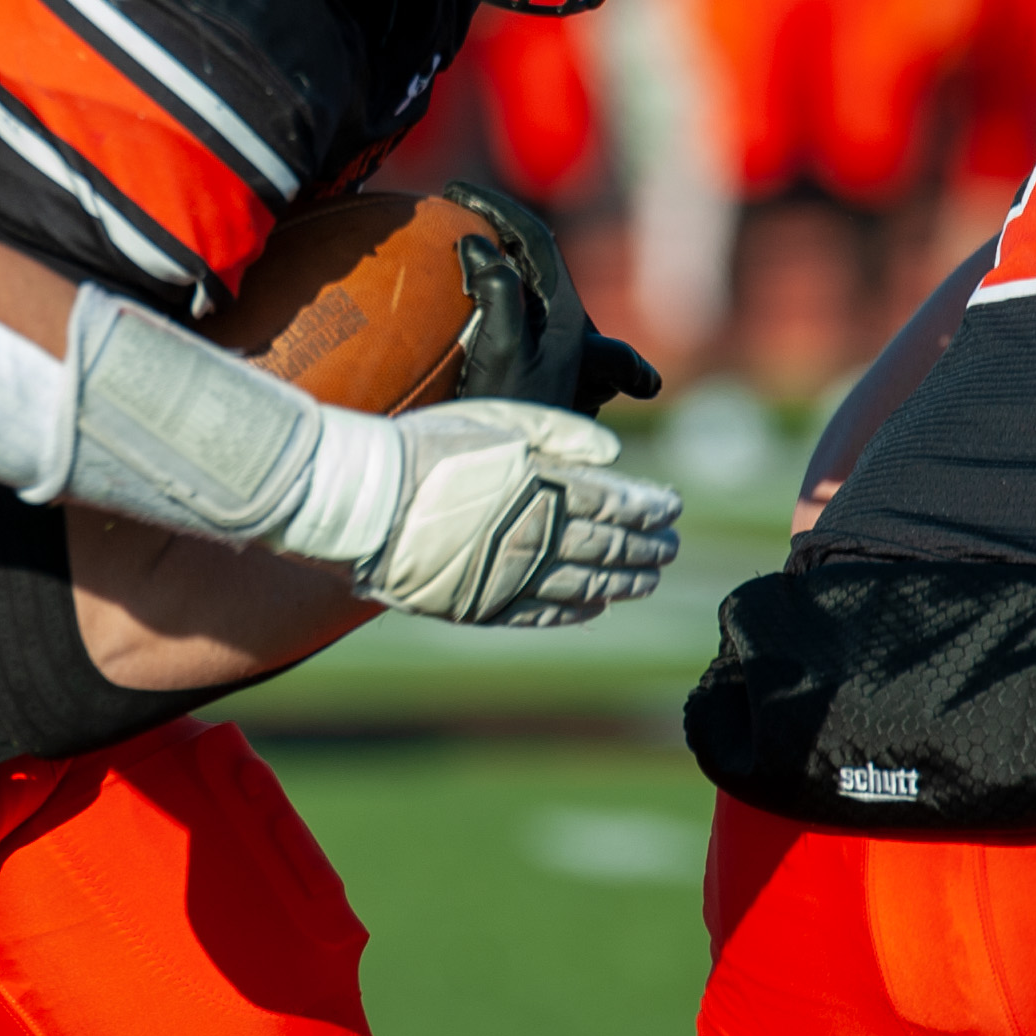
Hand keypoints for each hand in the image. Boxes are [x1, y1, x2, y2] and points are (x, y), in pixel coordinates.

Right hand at [356, 400, 680, 627]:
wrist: (364, 501)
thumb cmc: (425, 449)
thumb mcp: (496, 420)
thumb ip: (559, 432)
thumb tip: (615, 451)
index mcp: (547, 489)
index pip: (617, 502)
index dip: (650, 508)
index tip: (672, 509)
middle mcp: (540, 538)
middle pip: (610, 546)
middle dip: (646, 547)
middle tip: (670, 548)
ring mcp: (513, 578)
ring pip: (587, 585)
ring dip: (623, 582)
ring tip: (647, 580)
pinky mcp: (484, 606)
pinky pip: (543, 615)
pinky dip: (576, 613)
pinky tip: (597, 609)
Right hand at [446, 182, 660, 415]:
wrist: (516, 491)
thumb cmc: (512, 420)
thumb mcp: (505, 352)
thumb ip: (498, 292)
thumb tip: (477, 244)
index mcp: (570, 321)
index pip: (538, 242)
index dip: (499, 209)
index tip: (454, 194)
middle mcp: (574, 341)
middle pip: (550, 272)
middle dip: (528, 246)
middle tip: (485, 222)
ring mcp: (559, 369)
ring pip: (547, 307)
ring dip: (521, 279)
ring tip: (494, 265)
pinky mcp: (537, 392)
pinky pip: (526, 338)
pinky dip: (504, 319)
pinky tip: (483, 334)